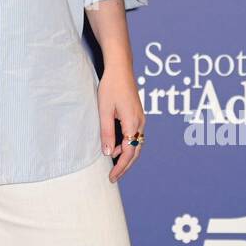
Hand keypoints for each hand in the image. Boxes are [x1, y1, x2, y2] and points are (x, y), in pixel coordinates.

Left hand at [98, 64, 143, 182]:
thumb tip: (108, 153)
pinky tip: (116, 145)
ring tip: (112, 163)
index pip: (129, 152)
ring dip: (126, 154)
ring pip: (136, 143)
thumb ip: (106, 132)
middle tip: (113, 176)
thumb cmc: (111, 86)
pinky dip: (127, 144)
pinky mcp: (137, 114)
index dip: (120, 167)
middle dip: (125, 165)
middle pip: (136, 151)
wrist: (121, 68)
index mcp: (133, 123)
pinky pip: (134, 135)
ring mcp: (140, 118)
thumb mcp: (104, 110)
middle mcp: (140, 123)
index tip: (112, 178)